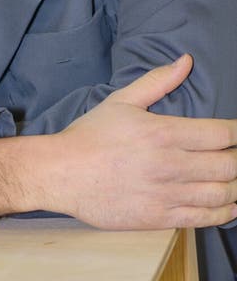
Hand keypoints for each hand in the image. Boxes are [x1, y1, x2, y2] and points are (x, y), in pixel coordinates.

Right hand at [46, 54, 236, 229]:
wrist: (62, 173)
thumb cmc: (90, 136)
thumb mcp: (121, 101)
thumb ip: (157, 81)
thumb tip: (186, 61)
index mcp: (163, 133)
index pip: (220, 134)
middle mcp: (170, 165)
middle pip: (228, 165)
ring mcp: (166, 194)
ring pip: (221, 193)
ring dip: (236, 186)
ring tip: (236, 179)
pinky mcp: (159, 218)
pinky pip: (203, 218)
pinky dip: (223, 212)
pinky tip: (229, 204)